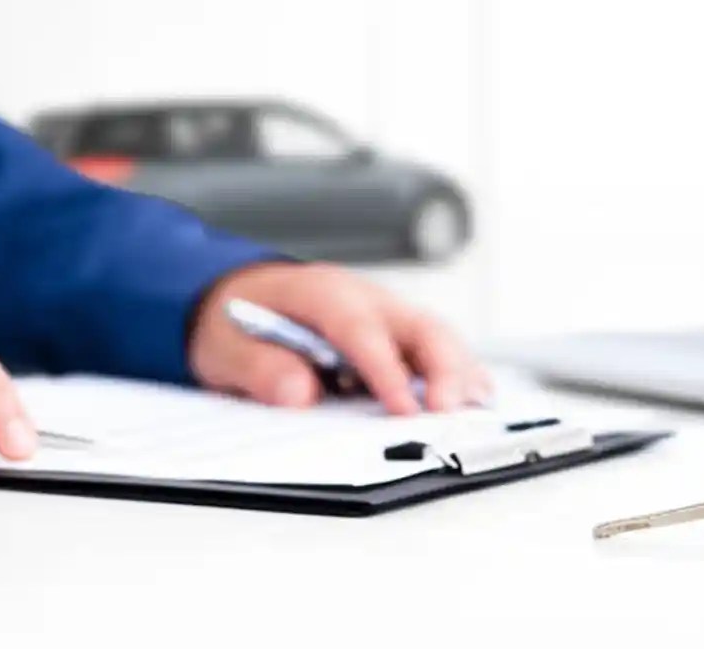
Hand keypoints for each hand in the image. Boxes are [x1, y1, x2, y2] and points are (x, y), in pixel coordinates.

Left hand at [189, 262, 490, 414]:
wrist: (235, 299)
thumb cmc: (236, 323)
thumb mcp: (226, 347)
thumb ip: (260, 368)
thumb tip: (300, 395)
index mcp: (323, 294)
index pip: (362, 330)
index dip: (387, 371)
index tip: (405, 409)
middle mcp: (364, 298)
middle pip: (418, 326)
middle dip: (442, 367)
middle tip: (450, 410)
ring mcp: (385, 314)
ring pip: (437, 336)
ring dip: (460, 370)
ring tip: (476, 407)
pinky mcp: (394, 334)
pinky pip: (435, 349)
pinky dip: (459, 371)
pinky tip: (477, 397)